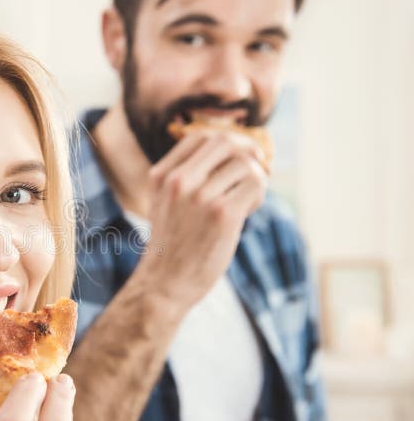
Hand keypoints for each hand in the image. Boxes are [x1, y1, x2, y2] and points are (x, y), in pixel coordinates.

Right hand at [136, 128, 267, 318]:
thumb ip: (187, 177)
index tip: (238, 157)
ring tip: (245, 200)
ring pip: (245, 163)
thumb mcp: (165, 203)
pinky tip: (247, 211)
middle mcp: (178, 181)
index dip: (226, 142)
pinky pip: (255, 184)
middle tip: (257, 169)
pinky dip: (259, 195)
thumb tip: (236, 152)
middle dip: (248, 151)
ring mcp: (199, 196)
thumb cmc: (172, 245)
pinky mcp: (221, 214)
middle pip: (225, 141)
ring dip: (255, 178)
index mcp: (161, 175)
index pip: (200, 137)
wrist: (165, 284)